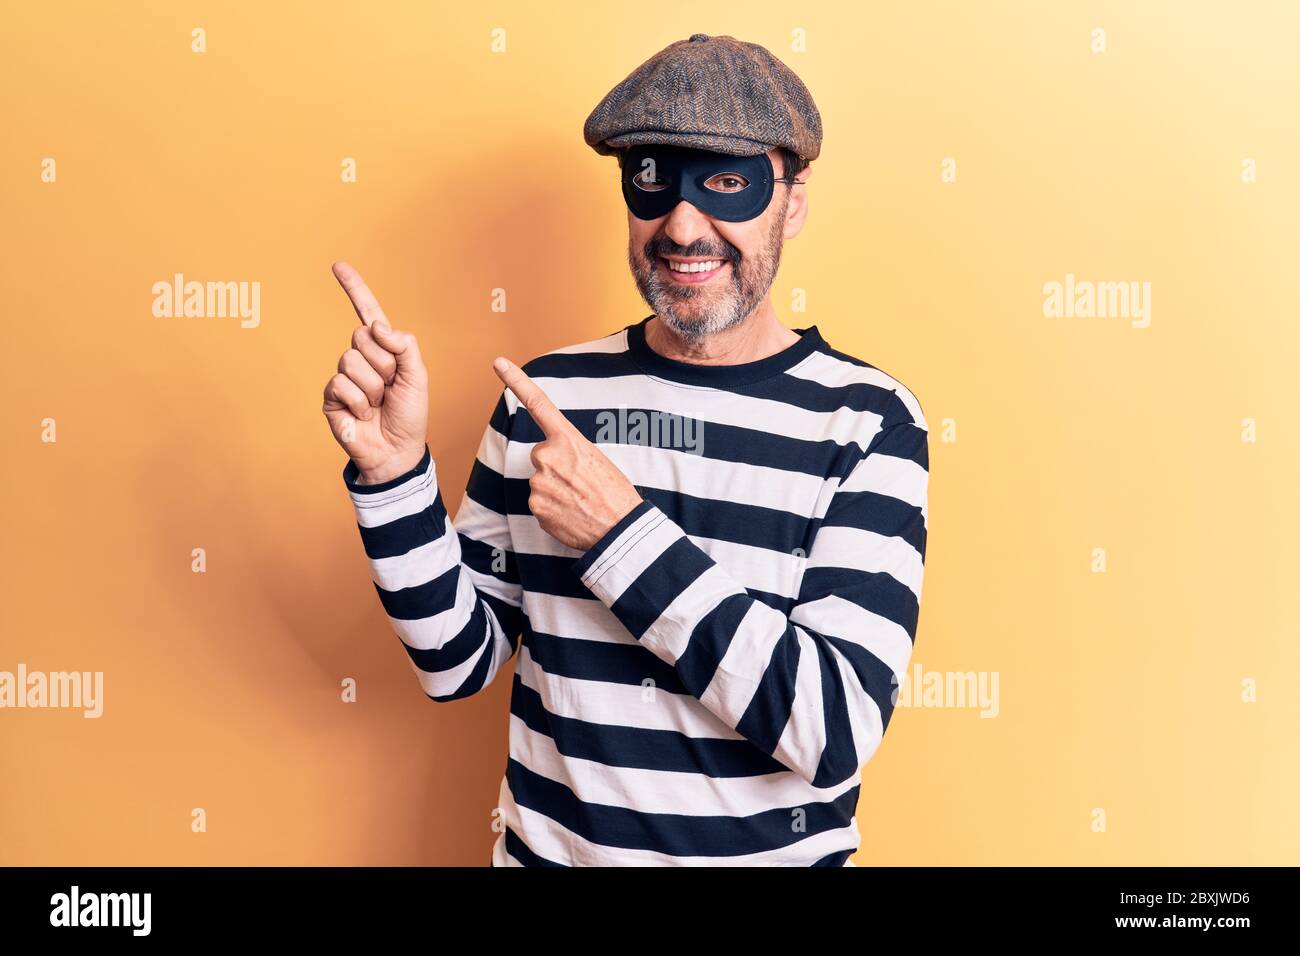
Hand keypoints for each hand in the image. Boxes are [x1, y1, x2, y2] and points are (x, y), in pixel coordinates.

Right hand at [322, 262, 428, 484]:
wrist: (397, 451)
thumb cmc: (410, 415)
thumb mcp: (418, 376)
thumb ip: (405, 345)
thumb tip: (376, 325)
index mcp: (384, 350)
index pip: (367, 313)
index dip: (354, 289)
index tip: (338, 265)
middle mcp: (362, 358)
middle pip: (362, 335)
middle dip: (384, 363)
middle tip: (391, 387)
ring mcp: (344, 376)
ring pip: (352, 360)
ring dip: (373, 386)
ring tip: (378, 404)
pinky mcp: (331, 396)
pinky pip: (341, 383)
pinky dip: (359, 401)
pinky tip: (363, 414)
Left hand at [492, 357, 643, 551]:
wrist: (620, 529)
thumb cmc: (615, 494)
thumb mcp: (597, 460)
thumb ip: (570, 453)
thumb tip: (555, 465)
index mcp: (567, 439)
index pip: (539, 404)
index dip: (515, 380)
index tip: (498, 362)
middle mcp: (548, 456)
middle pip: (541, 456)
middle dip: (555, 468)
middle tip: (580, 483)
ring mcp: (539, 482)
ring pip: (540, 482)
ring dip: (555, 490)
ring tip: (579, 501)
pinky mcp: (535, 507)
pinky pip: (539, 504)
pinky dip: (552, 509)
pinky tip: (572, 514)